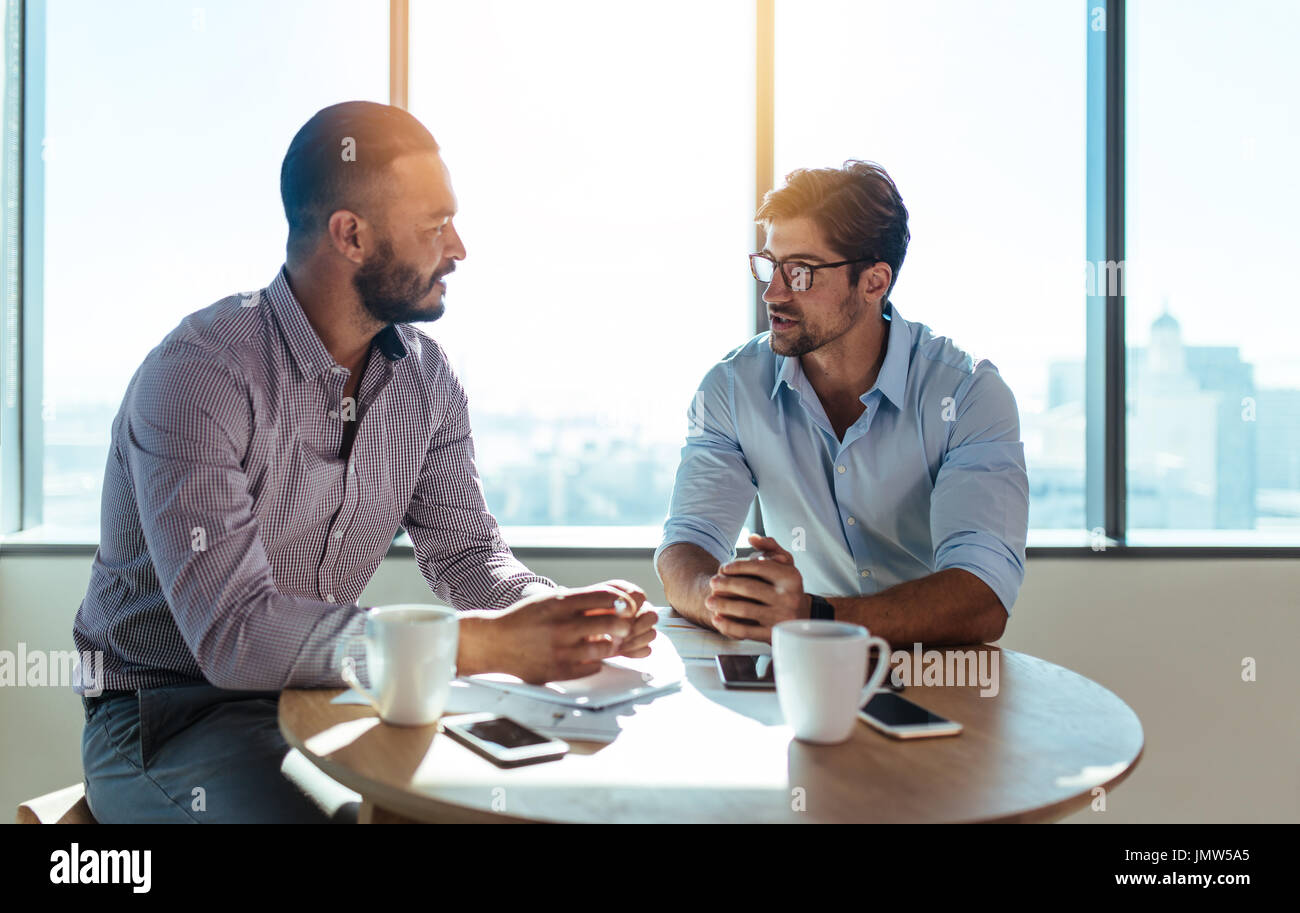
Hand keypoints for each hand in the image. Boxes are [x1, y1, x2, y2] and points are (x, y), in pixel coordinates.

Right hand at [489, 584, 637, 683]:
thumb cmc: (526, 619)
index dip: (623, 601)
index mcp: (559, 604)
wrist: (495, 643)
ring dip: (609, 645)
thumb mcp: (549, 601)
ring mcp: (560, 651)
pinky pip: (593, 667)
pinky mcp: (558, 671)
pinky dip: (594, 661)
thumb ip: (579, 601)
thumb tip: (617, 600)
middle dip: (624, 625)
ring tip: (602, 642)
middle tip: (625, 626)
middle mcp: (561, 626)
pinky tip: (585, 656)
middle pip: (611, 623)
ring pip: (605, 648)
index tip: (628, 606)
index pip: (604, 597)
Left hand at [589, 579, 656, 658]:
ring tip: (618, 644)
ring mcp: (639, 628)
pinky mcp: (638, 645)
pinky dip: (635, 652)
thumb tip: (623, 611)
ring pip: (651, 633)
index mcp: (625, 594)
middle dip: (636, 627)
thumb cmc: (581, 616)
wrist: (576, 633)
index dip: (632, 607)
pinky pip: (646, 650)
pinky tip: (622, 651)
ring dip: (635, 641)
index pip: (640, 597)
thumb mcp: (588, 604)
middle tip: (619, 634)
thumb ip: (608, 602)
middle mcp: (636, 609)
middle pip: (651, 616)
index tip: (620, 616)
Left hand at [705, 534, 808, 642]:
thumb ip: (770, 546)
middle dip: (726, 584)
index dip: (738, 566)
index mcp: (791, 577)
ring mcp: (781, 618)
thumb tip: (752, 537)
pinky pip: (746, 631)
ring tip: (710, 601)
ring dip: (723, 605)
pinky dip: (728, 625)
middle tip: (713, 582)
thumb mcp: (786, 564)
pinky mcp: (772, 635)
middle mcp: (789, 597)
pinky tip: (717, 619)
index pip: (760, 567)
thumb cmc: (787, 587)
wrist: (801, 619)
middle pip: (749, 588)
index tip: (724, 567)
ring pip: (745, 610)